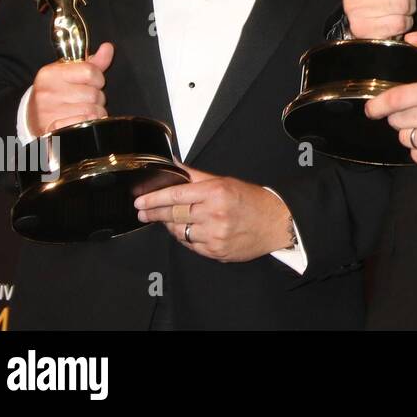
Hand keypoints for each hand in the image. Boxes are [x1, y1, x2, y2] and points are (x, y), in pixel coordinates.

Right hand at [27, 41, 114, 136]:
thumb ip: (92, 63)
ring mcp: (49, 112)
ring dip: (95, 113)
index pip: (90, 72)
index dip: (97, 79)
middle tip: (84, 100)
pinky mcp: (54, 130)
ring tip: (82, 110)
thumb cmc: (56, 92)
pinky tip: (80, 121)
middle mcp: (48, 92)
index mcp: (51, 74)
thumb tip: (108, 48)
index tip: (90, 83)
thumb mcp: (69, 73)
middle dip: (96, 98)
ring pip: (93, 111)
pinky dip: (89, 124)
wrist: (32, 117)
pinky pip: (86, 125)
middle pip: (94, 94)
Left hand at [134, 167, 293, 261]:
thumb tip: (173, 165)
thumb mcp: (225, 182)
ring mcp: (214, 235)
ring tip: (169, 220)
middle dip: (154, 213)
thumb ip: (195, 175)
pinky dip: (186, 237)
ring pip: (180, 232)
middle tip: (142, 212)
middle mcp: (214, 214)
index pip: (176, 195)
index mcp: (216, 192)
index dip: (154, 199)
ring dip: (171, 226)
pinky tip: (188, 230)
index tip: (140, 201)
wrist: (276, 223)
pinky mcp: (216, 251)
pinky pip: (190, 245)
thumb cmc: (252, 201)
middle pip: (173, 215)